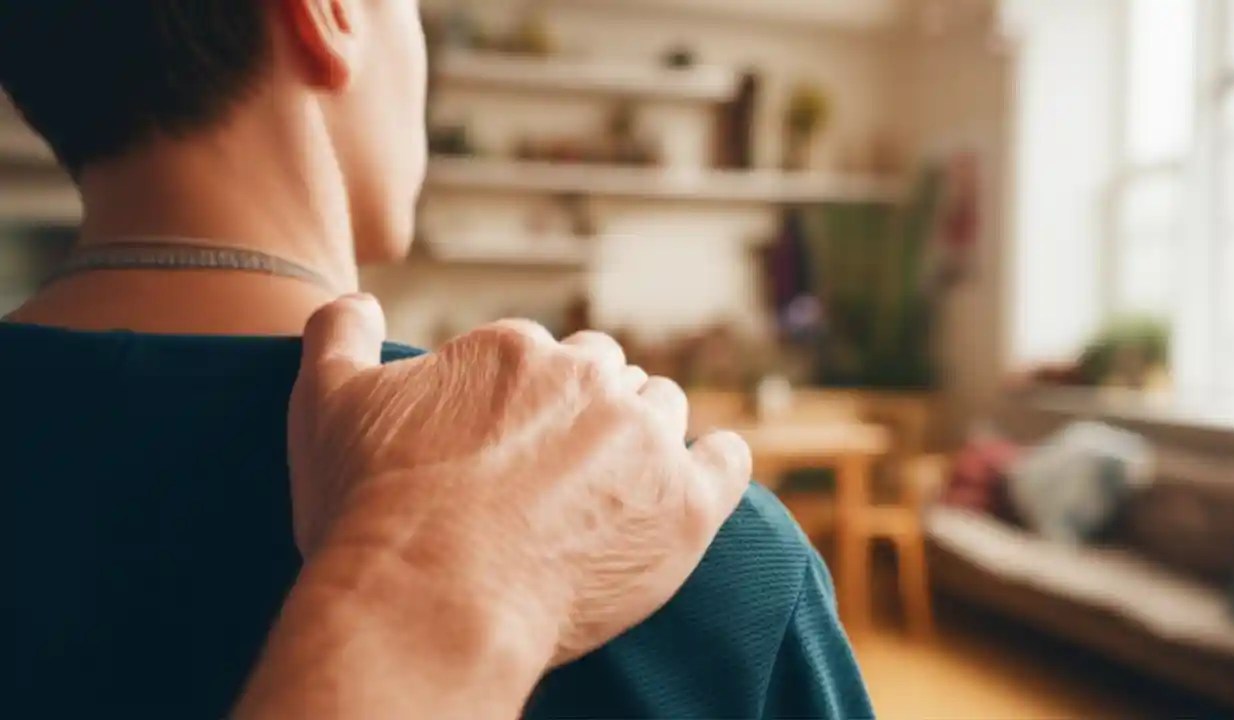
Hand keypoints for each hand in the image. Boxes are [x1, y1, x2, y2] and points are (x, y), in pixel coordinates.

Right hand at [287, 294, 751, 666]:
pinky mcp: (687, 504)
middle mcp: (588, 378)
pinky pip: (727, 461)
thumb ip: (338, 334)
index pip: (540, 355)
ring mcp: (644, 439)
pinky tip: (701, 475)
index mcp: (514, 350)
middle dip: (589, 409)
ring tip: (617, 484)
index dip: (524, 399)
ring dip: (645, 435)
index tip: (507, 445)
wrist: (430, 602)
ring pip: (663, 410)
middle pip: (607, 375)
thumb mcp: (326, 404)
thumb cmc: (373, 508)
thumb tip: (355, 303)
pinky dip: (717, 463)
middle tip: (561, 466)